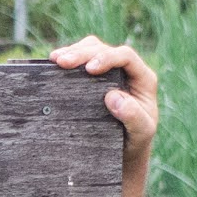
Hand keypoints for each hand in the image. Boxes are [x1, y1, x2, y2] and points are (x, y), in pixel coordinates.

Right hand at [47, 35, 157, 170]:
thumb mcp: (141, 133)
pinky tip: (53, 64)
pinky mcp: (94, 77)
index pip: (126, 57)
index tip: (89, 69)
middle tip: (62, 62)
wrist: (126, 148)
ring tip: (55, 60)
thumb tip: (112, 97)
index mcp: (142, 78)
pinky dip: (68, 58)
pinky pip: (81, 60)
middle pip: (104, 49)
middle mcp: (126, 69)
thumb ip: (133, 116)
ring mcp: (109, 70)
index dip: (107, 57)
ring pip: (91, 48)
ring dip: (72, 51)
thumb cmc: (136, 140)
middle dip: (83, 53)